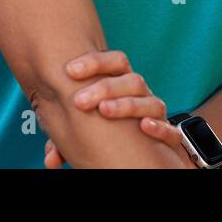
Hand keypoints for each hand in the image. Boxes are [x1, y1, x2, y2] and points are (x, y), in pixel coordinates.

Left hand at [42, 49, 192, 167]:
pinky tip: (144, 126)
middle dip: (105, 87)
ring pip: (151, 101)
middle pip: (131, 79)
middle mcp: (142, 97)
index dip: (95, 62)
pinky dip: (159, 126)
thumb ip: (69, 142)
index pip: (115, 62)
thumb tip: (50, 159)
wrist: (148, 158)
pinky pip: (170, 130)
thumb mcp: (89, 134)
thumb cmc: (114, 137)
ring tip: (105, 110)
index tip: (70, 70)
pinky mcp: (171, 139)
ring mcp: (157, 116)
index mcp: (123, 87)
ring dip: (126, 105)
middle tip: (79, 101)